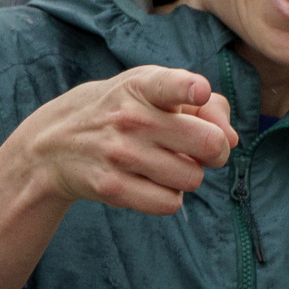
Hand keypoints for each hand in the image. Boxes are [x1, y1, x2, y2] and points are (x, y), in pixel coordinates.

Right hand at [12, 66, 236, 215]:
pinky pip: (169, 203)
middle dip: (216, 151)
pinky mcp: (110, 187)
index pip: (171, 84)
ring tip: (168, 163)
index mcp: (144, 86)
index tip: (197, 92)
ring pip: (193, 178)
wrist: (55, 142)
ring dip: (189, 175)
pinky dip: (169, 197)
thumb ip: (208, 106)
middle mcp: (131, 118)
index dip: (190, 88)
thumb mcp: (157, 90)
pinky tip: (152, 182)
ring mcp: (118, 154)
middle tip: (203, 149)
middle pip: (210, 144)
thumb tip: (233, 139)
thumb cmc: (125, 110)